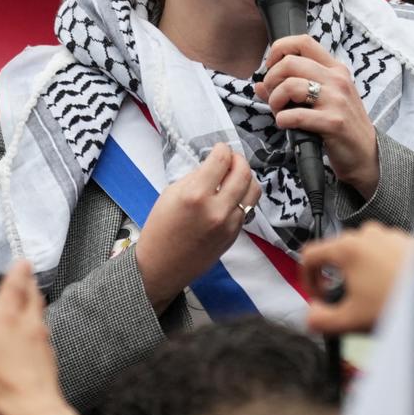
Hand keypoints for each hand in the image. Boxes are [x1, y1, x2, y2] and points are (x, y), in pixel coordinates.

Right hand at [0, 261, 64, 414]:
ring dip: (34, 304)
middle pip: (33, 295)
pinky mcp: (47, 360)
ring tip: (27, 302)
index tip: (20, 260)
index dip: (17, 269)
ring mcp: (41, 342)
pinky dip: (36, 330)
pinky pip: (43, 336)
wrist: (34, 413)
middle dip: (28, 283)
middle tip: (25, 276)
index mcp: (7, 318)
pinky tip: (29, 340)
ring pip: (40, 314)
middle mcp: (29, 325)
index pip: (16, 283)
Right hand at [131, 144, 258, 306]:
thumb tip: (214, 165)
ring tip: (234, 177)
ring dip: (246, 177)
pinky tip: (230, 196)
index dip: (222, 149)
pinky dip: (242, 196)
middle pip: (243, 172)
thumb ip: (195, 177)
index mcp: (195, 195)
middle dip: (238, 160)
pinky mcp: (235, 234)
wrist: (162, 266)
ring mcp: (229, 223)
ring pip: (253, 190)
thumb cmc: (160, 228)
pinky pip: (247, 207)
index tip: (219, 148)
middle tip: (230, 159)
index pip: (221, 160)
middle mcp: (216, 209)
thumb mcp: (170, 194)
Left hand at [257, 34, 378, 193]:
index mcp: (334, 69)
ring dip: (275, 101)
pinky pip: (296, 115)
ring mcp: (336, 100)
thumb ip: (292, 88)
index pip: (303, 41)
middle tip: (273, 97)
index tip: (270, 68)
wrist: (366, 154)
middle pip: (290, 62)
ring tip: (279, 112)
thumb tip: (259, 84)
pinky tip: (286, 125)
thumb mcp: (322, 100)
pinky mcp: (333, 122)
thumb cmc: (342, 125)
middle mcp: (337, 79)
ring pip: (290, 86)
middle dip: (272, 79)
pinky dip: (283, 120)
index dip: (279, 49)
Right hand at [299, 225, 413, 335]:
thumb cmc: (400, 302)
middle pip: (337, 254)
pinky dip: (382, 271)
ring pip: (363, 254)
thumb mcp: (350, 320)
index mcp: (348, 248)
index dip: (306, 279)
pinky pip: (385, 254)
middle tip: (348, 304)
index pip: (309, 255)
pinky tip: (393, 291)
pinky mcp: (408, 241)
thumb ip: (319, 320)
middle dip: (337, 280)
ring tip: (375, 300)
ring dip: (361, 276)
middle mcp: (367, 235)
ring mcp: (389, 235)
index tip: (316, 297)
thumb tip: (310, 317)